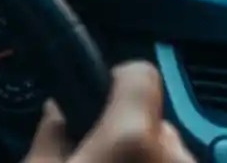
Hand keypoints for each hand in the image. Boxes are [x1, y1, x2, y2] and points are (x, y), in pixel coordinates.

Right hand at [24, 62, 194, 162]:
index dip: (116, 82)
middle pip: (152, 121)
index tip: (98, 100)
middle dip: (127, 135)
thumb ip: (51, 135)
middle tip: (97, 160)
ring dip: (144, 160)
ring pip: (167, 154)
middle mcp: (175, 156)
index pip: (140, 73)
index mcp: (133, 138)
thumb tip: (58, 114)